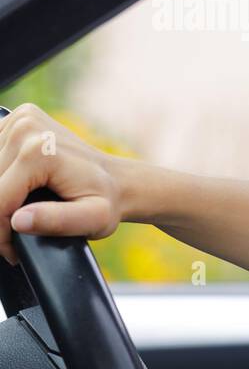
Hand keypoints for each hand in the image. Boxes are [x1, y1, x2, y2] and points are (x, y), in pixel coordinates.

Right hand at [0, 103, 126, 265]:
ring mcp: (21, 120)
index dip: (0, 232)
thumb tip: (18, 221)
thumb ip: (56, 221)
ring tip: (23, 212)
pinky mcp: (17, 120)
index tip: (14, 249)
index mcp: (38, 152)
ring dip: (0, 196)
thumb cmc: (105, 201)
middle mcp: (26, 128)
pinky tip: (20, 188)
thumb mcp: (93, 218)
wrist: (118, 179)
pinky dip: (2, 177)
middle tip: (19, 233)